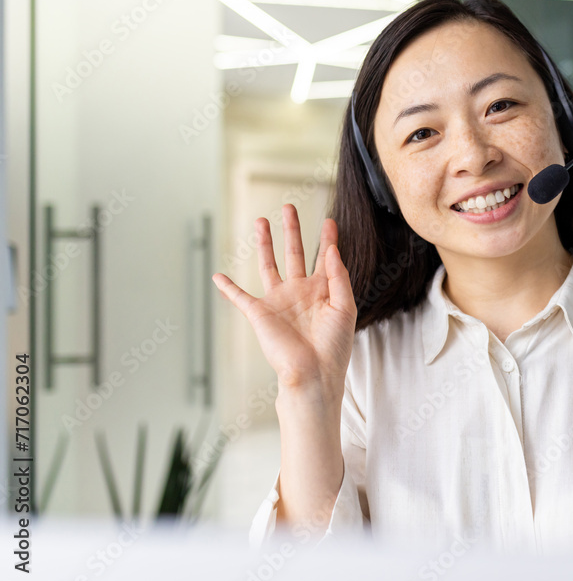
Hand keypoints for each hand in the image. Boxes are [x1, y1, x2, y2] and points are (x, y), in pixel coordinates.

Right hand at [212, 204, 356, 392]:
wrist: (313, 373)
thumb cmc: (334, 346)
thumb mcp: (345, 307)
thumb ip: (339, 276)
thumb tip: (332, 249)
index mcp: (323, 291)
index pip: (325, 258)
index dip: (328, 239)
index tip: (329, 221)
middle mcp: (300, 292)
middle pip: (294, 253)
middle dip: (292, 230)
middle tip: (288, 207)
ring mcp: (279, 301)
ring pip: (269, 265)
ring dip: (264, 243)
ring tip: (261, 221)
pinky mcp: (260, 314)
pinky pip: (239, 297)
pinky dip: (227, 288)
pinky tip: (218, 276)